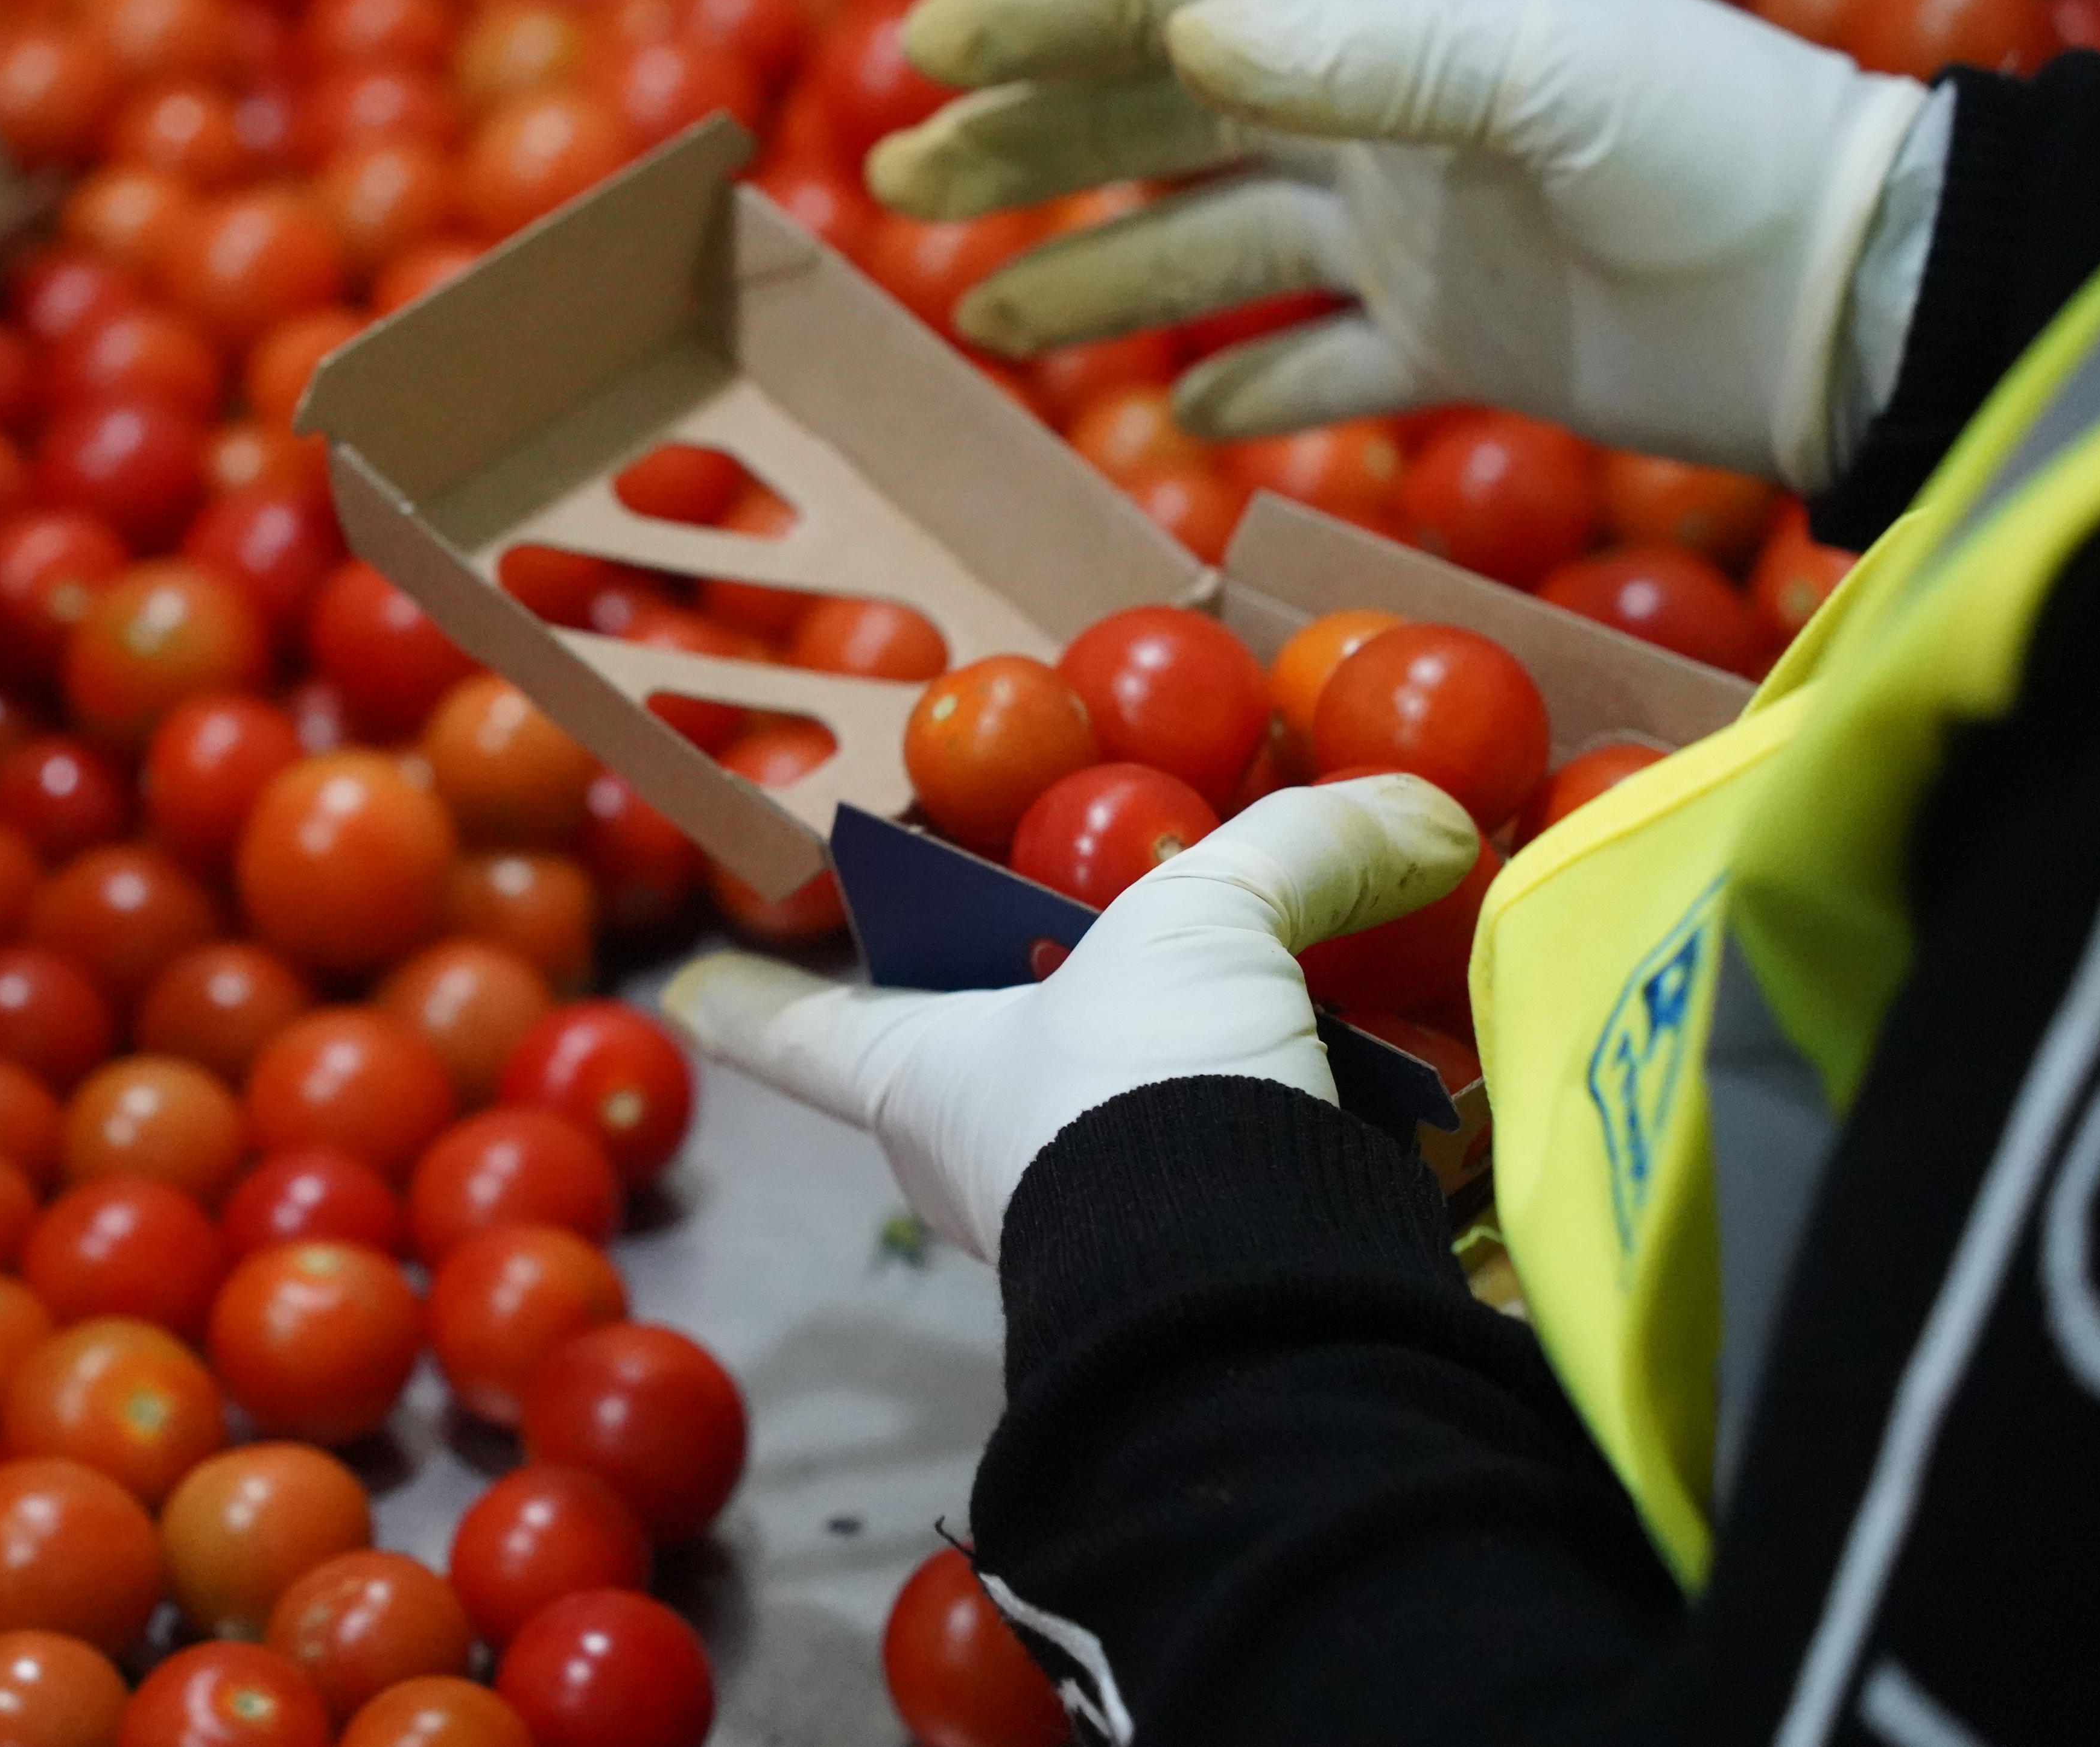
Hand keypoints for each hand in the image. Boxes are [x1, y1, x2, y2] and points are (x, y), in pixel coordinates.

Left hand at [661, 775, 1477, 1260]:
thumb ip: (1299, 845)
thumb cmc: (1141, 1087)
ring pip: (1091, 1112)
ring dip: (1152, 1054)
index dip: (741, 1000)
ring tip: (1239, 974)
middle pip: (954, 1061)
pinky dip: (1265, 1113)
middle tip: (1040, 932)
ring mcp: (1073, 1214)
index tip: (684, 984)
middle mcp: (974, 1149)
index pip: (794, 1029)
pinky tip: (1343, 1066)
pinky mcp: (1183, 1258)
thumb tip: (1415, 812)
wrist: (1242, 1288)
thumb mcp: (1206, 922)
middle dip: (996, 1007)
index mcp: (915, 1069)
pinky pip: (1207, 1161)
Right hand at [867, 0, 1931, 489]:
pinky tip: (1171, 418)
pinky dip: (1242, 394)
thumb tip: (1190, 49)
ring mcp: (1407, 236)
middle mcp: (1377, 122)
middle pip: (1163, 122)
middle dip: (1027, 146)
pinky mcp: (1447, 344)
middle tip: (896, 180)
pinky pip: (1312, 368)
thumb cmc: (1711, 149)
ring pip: (1210, 251)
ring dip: (1095, 276)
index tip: (930, 46)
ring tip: (985, 314)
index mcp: (1391, 24)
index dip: (1053, 15)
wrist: (1841, 296)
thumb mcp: (1545, 79)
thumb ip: (1367, 65)